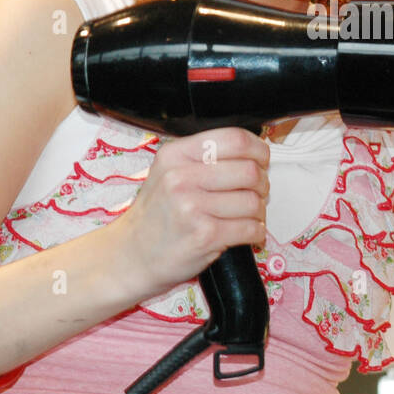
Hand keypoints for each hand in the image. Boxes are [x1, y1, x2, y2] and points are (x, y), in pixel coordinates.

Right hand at [118, 127, 269, 297]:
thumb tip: (253, 152)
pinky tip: (247, 233)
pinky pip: (250, 228)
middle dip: (262, 184)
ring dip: (259, 212)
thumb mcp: (168, 172)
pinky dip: (256, 232)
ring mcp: (192, 207)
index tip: (261, 160)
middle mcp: (181, 177)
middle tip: (257, 193)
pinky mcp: (204, 235)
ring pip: (253, 201)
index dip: (258, 150)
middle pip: (250, 170)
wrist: (130, 256)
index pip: (235, 138)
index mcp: (176, 154)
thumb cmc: (155, 217)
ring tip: (248, 217)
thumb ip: (204, 158)